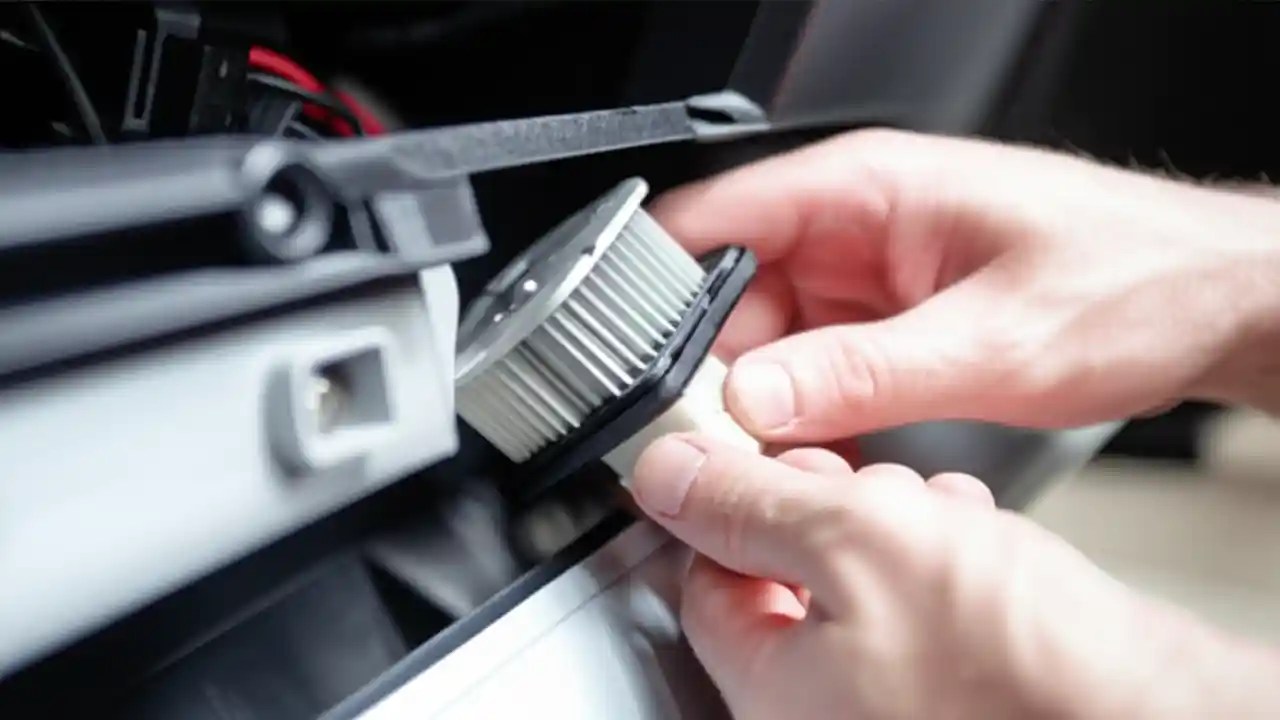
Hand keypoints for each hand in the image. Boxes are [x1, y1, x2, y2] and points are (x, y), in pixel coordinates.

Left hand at [630, 434, 1279, 719]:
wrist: (1161, 716)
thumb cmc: (1025, 669)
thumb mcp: (857, 544)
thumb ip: (750, 506)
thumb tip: (667, 477)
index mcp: (774, 692)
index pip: (704, 582)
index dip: (728, 504)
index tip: (753, 458)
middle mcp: (828, 708)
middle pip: (784, 575)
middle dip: (824, 508)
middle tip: (863, 488)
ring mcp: (896, 697)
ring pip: (860, 578)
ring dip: (889, 524)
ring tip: (932, 513)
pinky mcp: (959, 681)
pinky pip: (920, 601)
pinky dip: (938, 555)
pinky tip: (971, 536)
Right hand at [651, 130, 1279, 441]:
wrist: (1212, 303)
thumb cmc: (1134, 281)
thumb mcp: (989, 341)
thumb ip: (861, 372)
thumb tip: (755, 399)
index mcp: (868, 186)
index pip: (718, 215)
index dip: (658, 284)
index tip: (630, 357)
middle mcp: (859, 222)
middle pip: (733, 290)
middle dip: (711, 364)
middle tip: (708, 436)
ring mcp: (874, 273)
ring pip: (771, 336)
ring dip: (761, 396)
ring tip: (769, 450)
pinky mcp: (892, 319)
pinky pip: (816, 362)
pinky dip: (806, 409)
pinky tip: (817, 447)